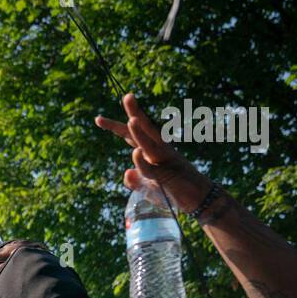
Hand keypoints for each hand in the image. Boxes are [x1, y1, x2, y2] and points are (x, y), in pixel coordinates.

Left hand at [95, 93, 209, 211]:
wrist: (198, 201)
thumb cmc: (173, 193)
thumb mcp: (148, 187)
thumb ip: (135, 180)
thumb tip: (127, 172)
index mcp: (152, 152)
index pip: (132, 137)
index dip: (116, 127)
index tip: (98, 119)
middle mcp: (159, 152)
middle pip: (145, 129)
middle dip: (135, 113)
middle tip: (128, 96)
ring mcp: (165, 162)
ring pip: (150, 144)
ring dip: (140, 133)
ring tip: (131, 120)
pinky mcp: (167, 176)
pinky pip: (151, 168)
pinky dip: (142, 161)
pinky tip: (136, 152)